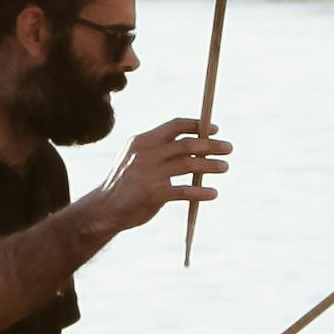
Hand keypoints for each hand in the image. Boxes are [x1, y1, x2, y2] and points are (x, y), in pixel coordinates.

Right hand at [80, 117, 226, 237]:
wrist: (104, 209)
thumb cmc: (126, 183)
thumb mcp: (136, 158)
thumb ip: (159, 149)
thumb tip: (195, 144)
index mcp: (142, 141)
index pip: (174, 126)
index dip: (197, 125)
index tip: (214, 128)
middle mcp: (145, 153)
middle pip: (186, 144)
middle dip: (211, 145)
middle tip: (228, 148)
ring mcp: (149, 173)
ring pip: (189, 164)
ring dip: (211, 165)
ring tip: (225, 167)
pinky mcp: (153, 194)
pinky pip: (185, 191)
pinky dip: (201, 192)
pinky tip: (213, 194)